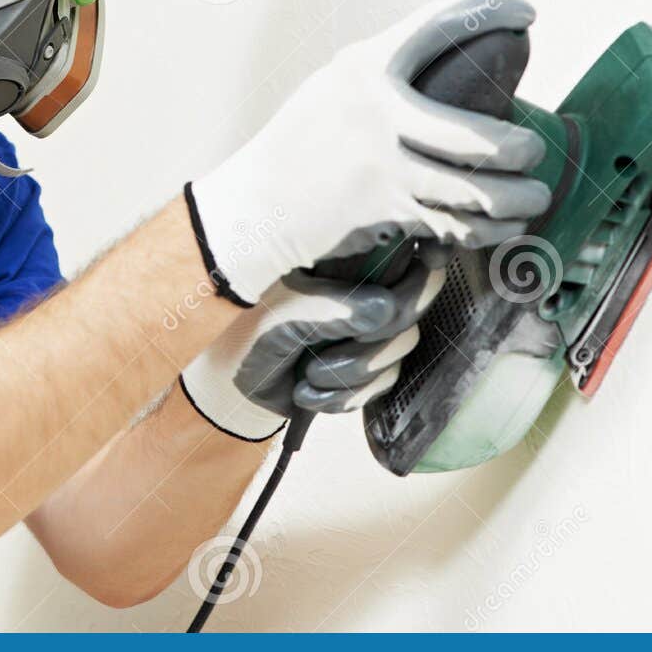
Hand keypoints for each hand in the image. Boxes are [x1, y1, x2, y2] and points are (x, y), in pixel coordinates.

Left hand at [179, 245, 448, 440]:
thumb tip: (385, 308)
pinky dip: (345, 396)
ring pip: (400, 348)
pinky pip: (384, 382)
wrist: (233, 386)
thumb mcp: (282, 315)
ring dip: (352, 372)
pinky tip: (309, 393)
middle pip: (413, 307)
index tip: (398, 300)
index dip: (417, 274)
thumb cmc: (248, 336)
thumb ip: (331, 309)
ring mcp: (370, 330)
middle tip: (329, 352)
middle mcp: (364, 291)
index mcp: (343, 263)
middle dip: (373, 340)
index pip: (403, 256)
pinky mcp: (370, 367)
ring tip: (308, 375)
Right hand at [187, 0, 550, 304]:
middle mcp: (373, 111)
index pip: (439, 23)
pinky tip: (504, 225)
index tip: (526, 12)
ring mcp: (377, 165)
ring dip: (516, 198)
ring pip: (471, 191)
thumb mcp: (335, 86)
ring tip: (536, 195)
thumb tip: (458, 56)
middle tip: (533, 151)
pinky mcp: (379, 209)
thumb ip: (386, 71)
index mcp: (362, 66)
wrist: (255, 203)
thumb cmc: (302, 142)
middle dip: (518, 149)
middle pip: (473, 137)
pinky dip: (486, 229)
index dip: (491, 9)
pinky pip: (451, 223)